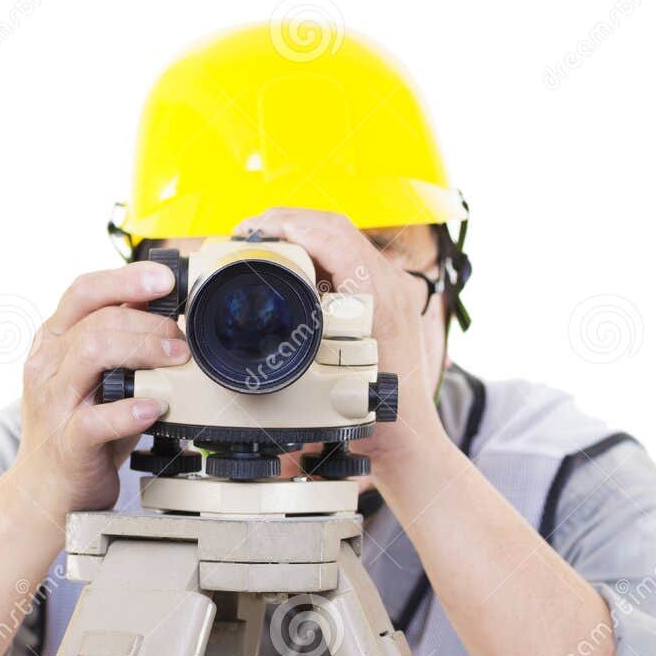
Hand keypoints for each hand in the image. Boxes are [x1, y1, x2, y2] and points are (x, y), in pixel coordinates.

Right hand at [10, 261, 188, 513]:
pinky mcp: (67, 442)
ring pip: (92, 354)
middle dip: (149, 324)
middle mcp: (47, 365)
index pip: (84, 292)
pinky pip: (96, 419)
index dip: (125, 279)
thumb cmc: (80, 428)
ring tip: (176, 362)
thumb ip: (120, 341)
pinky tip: (155, 408)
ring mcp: (54, 403)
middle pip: (98, 321)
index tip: (165, 281)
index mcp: (54, 341)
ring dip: (143, 351)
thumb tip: (162, 306)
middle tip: (182, 341)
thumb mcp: (96, 377)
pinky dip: (130, 410)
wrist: (46, 490)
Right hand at [232, 208, 444, 460]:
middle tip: (250, 229)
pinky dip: (316, 248)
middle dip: (288, 220)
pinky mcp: (388, 295)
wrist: (405, 434)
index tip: (254, 228)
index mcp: (379, 296)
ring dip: (301, 231)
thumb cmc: (372, 414)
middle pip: (335, 227)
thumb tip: (268, 308)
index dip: (288, 224)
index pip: (332, 236)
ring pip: (343, 237)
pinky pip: (350, 254)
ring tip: (265, 237)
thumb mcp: (326, 375)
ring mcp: (393, 288)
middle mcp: (391, 285)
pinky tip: (292, 258)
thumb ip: (300, 337)